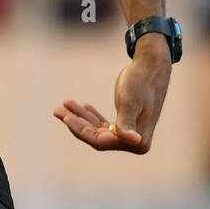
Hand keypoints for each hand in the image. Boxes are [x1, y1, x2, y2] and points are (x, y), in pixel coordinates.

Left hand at [53, 44, 171, 153]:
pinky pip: (104, 124)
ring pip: (98, 129)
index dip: (80, 131)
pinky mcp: (126, 123)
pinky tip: (80, 105)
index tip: (65, 118)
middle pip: (96, 137)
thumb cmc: (140, 82)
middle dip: (77, 122)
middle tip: (57, 109)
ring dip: (81, 116)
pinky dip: (92, 115)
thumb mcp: (129, 102)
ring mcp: (130, 133)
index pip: (99, 142)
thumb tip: (136, 142)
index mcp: (138, 141)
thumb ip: (127, 123)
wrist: (152, 66)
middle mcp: (135, 141)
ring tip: (64, 104)